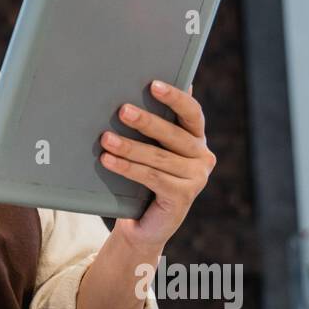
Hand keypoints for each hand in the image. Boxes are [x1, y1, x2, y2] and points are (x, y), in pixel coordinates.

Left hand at [98, 81, 214, 252]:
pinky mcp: (184, 196)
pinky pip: (151, 177)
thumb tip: (137, 84)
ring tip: (105, 139)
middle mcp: (203, 156)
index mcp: (197, 137)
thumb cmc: (144, 177)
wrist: (143, 223)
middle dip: (146, 121)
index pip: (191, 112)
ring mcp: (197, 178)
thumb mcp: (150, 148)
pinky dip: (127, 168)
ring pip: (158, 157)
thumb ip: (153, 124)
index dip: (175, 97)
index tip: (153, 85)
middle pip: (173, 134)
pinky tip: (108, 160)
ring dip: (129, 146)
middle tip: (122, 111)